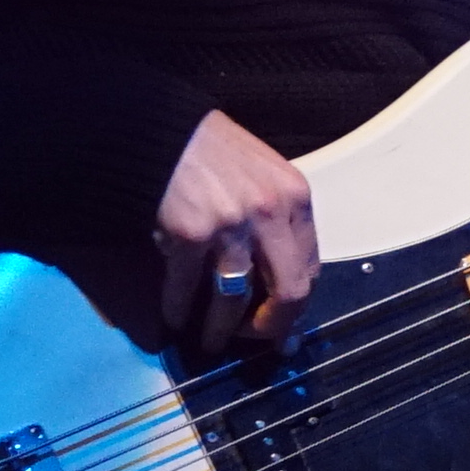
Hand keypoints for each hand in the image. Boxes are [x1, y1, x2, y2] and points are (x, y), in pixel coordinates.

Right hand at [155, 110, 318, 352]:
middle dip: (272, 327)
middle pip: (291, 292)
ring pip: (237, 301)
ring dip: (221, 330)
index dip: (296, 303)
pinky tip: (174, 318)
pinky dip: (178, 310)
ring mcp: (232, 226)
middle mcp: (272, 214)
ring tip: (210, 341)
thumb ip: (275, 218)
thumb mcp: (261, 174)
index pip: (311, 266)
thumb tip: (274, 275)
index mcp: (295, 198)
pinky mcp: (190, 234)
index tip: (282, 323)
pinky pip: (187, 289)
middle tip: (254, 341)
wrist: (157, 129)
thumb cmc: (209, 149)